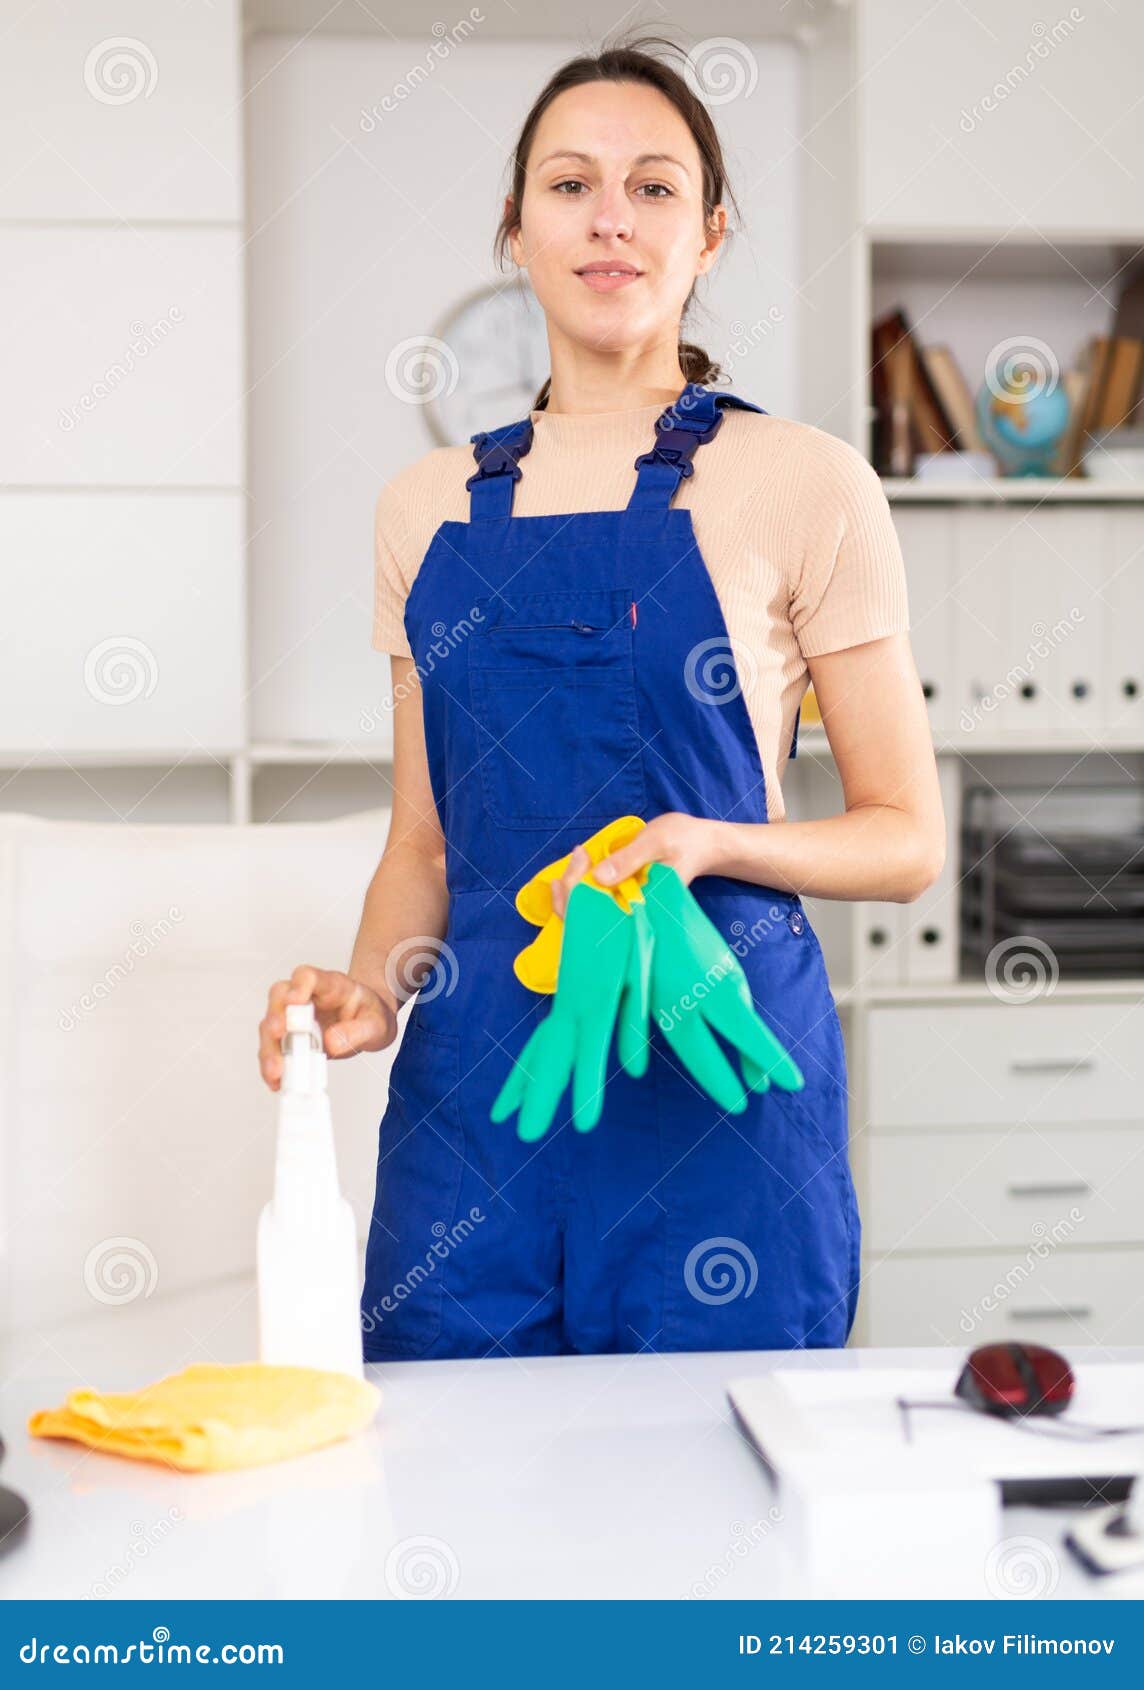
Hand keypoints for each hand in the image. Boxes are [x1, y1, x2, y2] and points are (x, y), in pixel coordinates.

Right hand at [258, 964, 397, 1091]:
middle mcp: (306, 997)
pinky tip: (277, 1081)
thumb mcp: (377, 1024)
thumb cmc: (370, 1015)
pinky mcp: (289, 1037)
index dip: (298, 985)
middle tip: (279, 1033)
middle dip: (275, 1015)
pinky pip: (274, 1048)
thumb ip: (357, 1031)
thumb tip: (331, 1042)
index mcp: (330, 985)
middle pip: (279, 997)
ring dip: (270, 1048)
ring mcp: (294, 1016)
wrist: (368, 1022)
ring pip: (270, 1025)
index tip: (295, 1000)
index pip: (308, 975)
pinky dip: (272, 1065)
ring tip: (276, 1071)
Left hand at [549, 812, 721, 917]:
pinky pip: (598, 905)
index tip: (581, 855)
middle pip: (587, 921)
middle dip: (569, 892)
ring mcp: (630, 911)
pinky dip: (584, 889)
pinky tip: (582, 868)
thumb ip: (628, 860)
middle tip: (577, 855)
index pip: (598, 913)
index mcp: (643, 906)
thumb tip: (598, 877)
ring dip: (574, 890)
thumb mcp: (655, 843)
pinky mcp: (628, 903)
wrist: (704, 845)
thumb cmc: (683, 841)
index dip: (578, 888)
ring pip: (589, 915)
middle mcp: (634, 916)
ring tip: (576, 859)